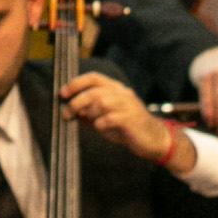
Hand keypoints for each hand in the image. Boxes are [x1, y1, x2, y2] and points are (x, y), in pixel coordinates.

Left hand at [61, 69, 183, 167]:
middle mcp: (122, 94)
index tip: (63, 93)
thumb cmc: (129, 129)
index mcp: (116, 90)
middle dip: (76, 101)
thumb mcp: (107, 120)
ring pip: (102, 102)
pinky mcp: (132, 120)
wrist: (154, 140)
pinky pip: (111, 118)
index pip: (94, 78)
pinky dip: (101, 123)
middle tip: (66, 112)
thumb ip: (91, 114)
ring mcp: (128, 106)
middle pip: (95, 91)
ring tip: (83, 120)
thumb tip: (73, 113)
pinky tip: (100, 128)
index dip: (76, 83)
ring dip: (88, 112)